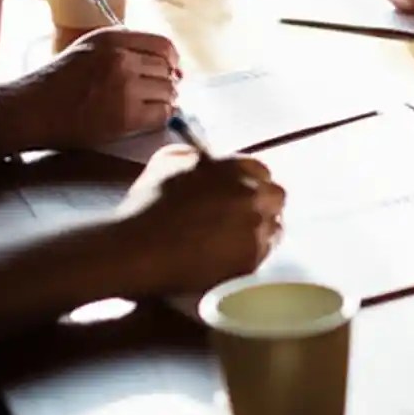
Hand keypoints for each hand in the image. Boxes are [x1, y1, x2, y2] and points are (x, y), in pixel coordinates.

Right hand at [0, 28, 181, 150]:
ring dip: (165, 100)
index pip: (162, 44)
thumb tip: (164, 61)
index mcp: (112, 39)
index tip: (171, 69)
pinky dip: (162, 116)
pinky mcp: (126, 116)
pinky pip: (163, 114)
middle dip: (166, 82)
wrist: (30, 110)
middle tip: (157, 93)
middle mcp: (121, 59)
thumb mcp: (87, 48)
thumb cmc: (55, 82)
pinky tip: (150, 118)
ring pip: (168, 91)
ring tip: (150, 105)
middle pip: (167, 69)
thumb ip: (121, 47)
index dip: (172, 59)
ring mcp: (125, 88)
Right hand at [117, 146, 285, 294]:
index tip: (240, 193)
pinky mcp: (251, 259)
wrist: (137, 250)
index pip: (261, 171)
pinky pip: (263, 254)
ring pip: (273, 227)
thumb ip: (195, 155)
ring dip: (259, 230)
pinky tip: (228, 257)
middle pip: (276, 197)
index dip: (250, 183)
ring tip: (232, 240)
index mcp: (234, 167)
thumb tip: (207, 158)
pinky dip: (250, 254)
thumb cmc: (145, 205)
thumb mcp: (166, 161)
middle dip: (262, 204)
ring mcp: (255, 228)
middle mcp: (251, 194)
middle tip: (241, 217)